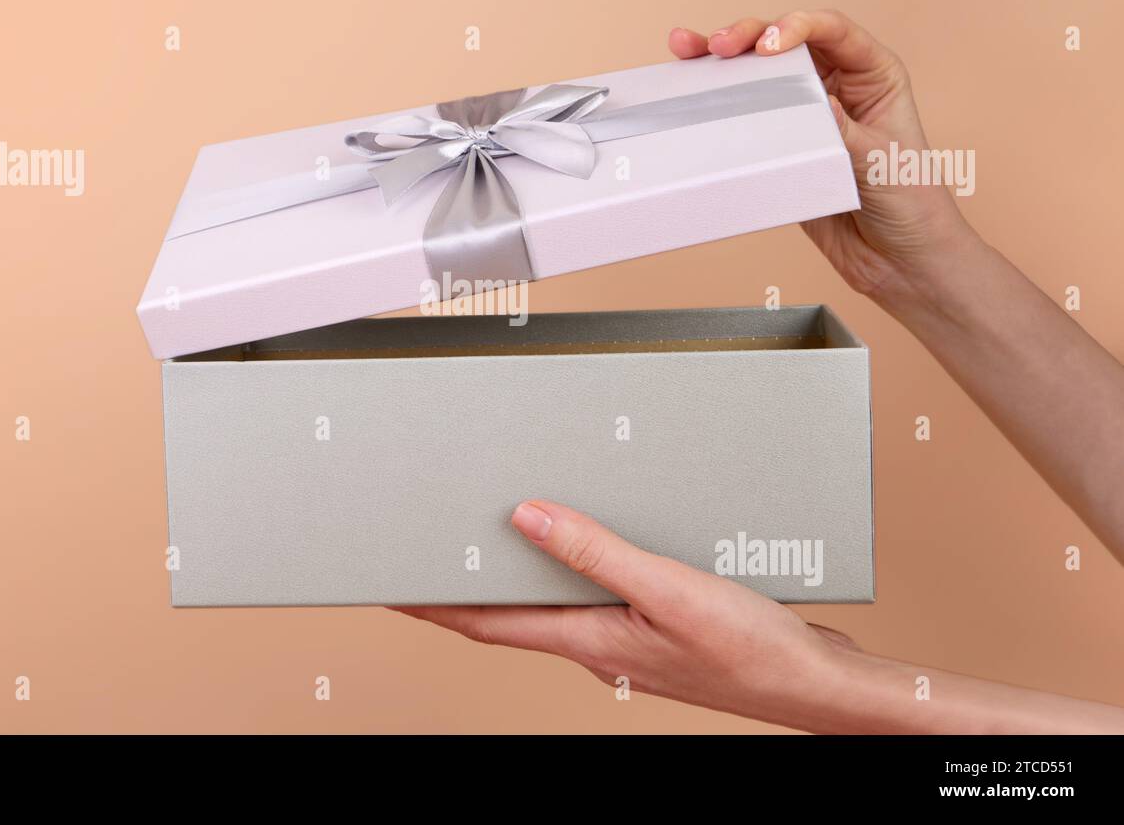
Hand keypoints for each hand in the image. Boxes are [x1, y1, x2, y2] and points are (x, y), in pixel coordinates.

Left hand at [396, 499, 855, 727]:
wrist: (815, 686)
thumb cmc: (749, 650)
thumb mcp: (666, 590)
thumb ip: (593, 553)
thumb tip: (524, 517)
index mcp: (586, 641)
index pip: (485, 623)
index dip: (432, 604)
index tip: (388, 584)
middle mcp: (597, 643)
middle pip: (512, 611)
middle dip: (468, 581)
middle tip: (435, 541)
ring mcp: (626, 638)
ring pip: (556, 600)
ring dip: (522, 569)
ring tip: (496, 530)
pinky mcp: (655, 626)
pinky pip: (597, 590)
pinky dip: (575, 565)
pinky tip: (586, 538)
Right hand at [669, 11, 977, 302]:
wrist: (899, 258)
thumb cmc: (910, 203)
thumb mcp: (881, 160)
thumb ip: (843, 130)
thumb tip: (811, 101)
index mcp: (875, 74)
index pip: (833, 31)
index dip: (797, 27)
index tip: (767, 46)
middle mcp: (840, 84)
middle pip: (789, 42)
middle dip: (751, 35)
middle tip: (720, 47)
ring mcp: (808, 113)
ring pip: (762, 72)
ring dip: (725, 57)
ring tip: (688, 48)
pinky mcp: (784, 144)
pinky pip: (750, 114)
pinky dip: (722, 99)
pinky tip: (692, 83)